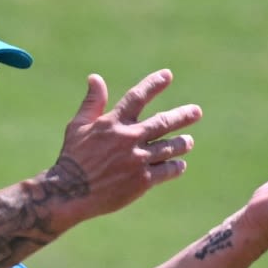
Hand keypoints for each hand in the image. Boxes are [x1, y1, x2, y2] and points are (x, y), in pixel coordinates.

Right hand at [42, 69, 202, 222]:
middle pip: (163, 122)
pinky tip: (180, 165)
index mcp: (114, 123)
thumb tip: (95, 78)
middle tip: (196, 112)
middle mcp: (129, 138)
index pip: (138, 97)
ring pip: (168, 147)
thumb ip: (92, 102)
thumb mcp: (78, 126)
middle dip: (182, 116)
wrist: (71, 192)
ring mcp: (137, 160)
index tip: (168, 75)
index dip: (154, 84)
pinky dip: (175, 167)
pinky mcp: (142, 181)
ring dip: (181, 143)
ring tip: (188, 141)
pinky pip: (166, 171)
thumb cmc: (73, 158)